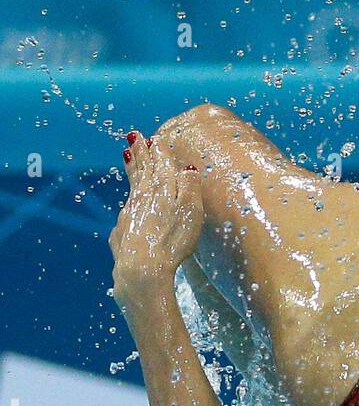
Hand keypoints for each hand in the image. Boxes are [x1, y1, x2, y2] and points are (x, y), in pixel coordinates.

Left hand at [110, 132, 202, 304]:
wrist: (142, 268)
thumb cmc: (172, 240)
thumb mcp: (190, 210)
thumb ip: (189, 186)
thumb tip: (187, 168)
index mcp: (161, 188)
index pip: (158, 163)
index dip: (156, 149)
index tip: (152, 137)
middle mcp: (141, 196)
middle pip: (141, 171)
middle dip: (139, 153)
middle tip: (133, 137)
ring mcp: (129, 214)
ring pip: (132, 188)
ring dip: (132, 171)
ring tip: (128, 158)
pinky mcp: (122, 233)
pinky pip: (126, 213)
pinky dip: (128, 204)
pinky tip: (128, 207)